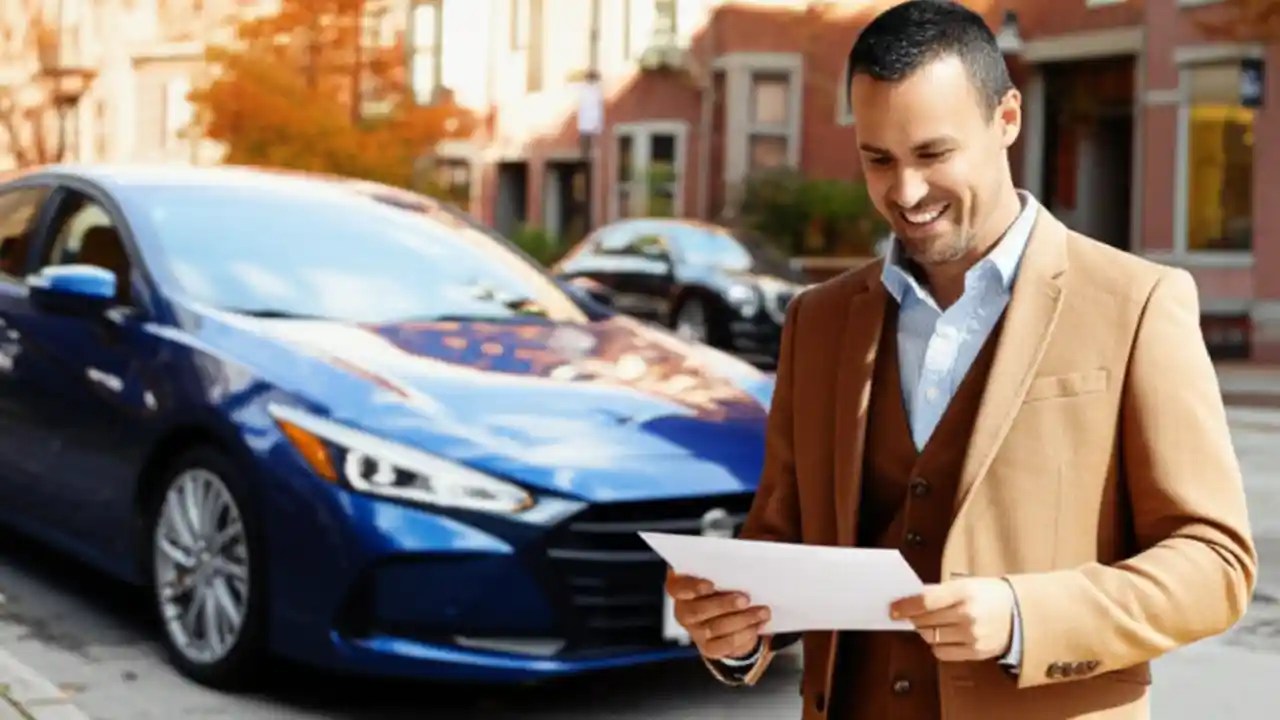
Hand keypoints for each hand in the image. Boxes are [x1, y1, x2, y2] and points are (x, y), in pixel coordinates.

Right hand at [665, 568, 770, 660]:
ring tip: (762, 611)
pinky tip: (758, 625)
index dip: (692, 587)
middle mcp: (683, 611)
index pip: (677, 588)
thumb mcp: (720, 572)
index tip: (710, 584)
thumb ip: (724, 569)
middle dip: (723, 605)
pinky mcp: (709, 647)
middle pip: (697, 611)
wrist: (728, 612)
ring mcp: (695, 631)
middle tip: (745, 599)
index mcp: (680, 587)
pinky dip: (744, 635)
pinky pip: (725, 644)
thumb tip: (744, 566)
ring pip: (714, 629)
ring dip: (742, 620)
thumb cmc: (723, 584)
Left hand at [889, 578, 1014, 661]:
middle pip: (925, 621)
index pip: (925, 601)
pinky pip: (942, 652)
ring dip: (923, 631)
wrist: (1020, 614)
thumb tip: (908, 601)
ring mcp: (972, 636)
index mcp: (964, 592)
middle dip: (912, 618)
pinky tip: (940, 636)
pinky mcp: (975, 652)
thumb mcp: (965, 583)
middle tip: (905, 615)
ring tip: (926, 624)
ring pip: (931, 637)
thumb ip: (938, 592)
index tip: (892, 609)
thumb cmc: (988, 595)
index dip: (904, 606)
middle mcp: (968, 615)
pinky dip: (935, 645)